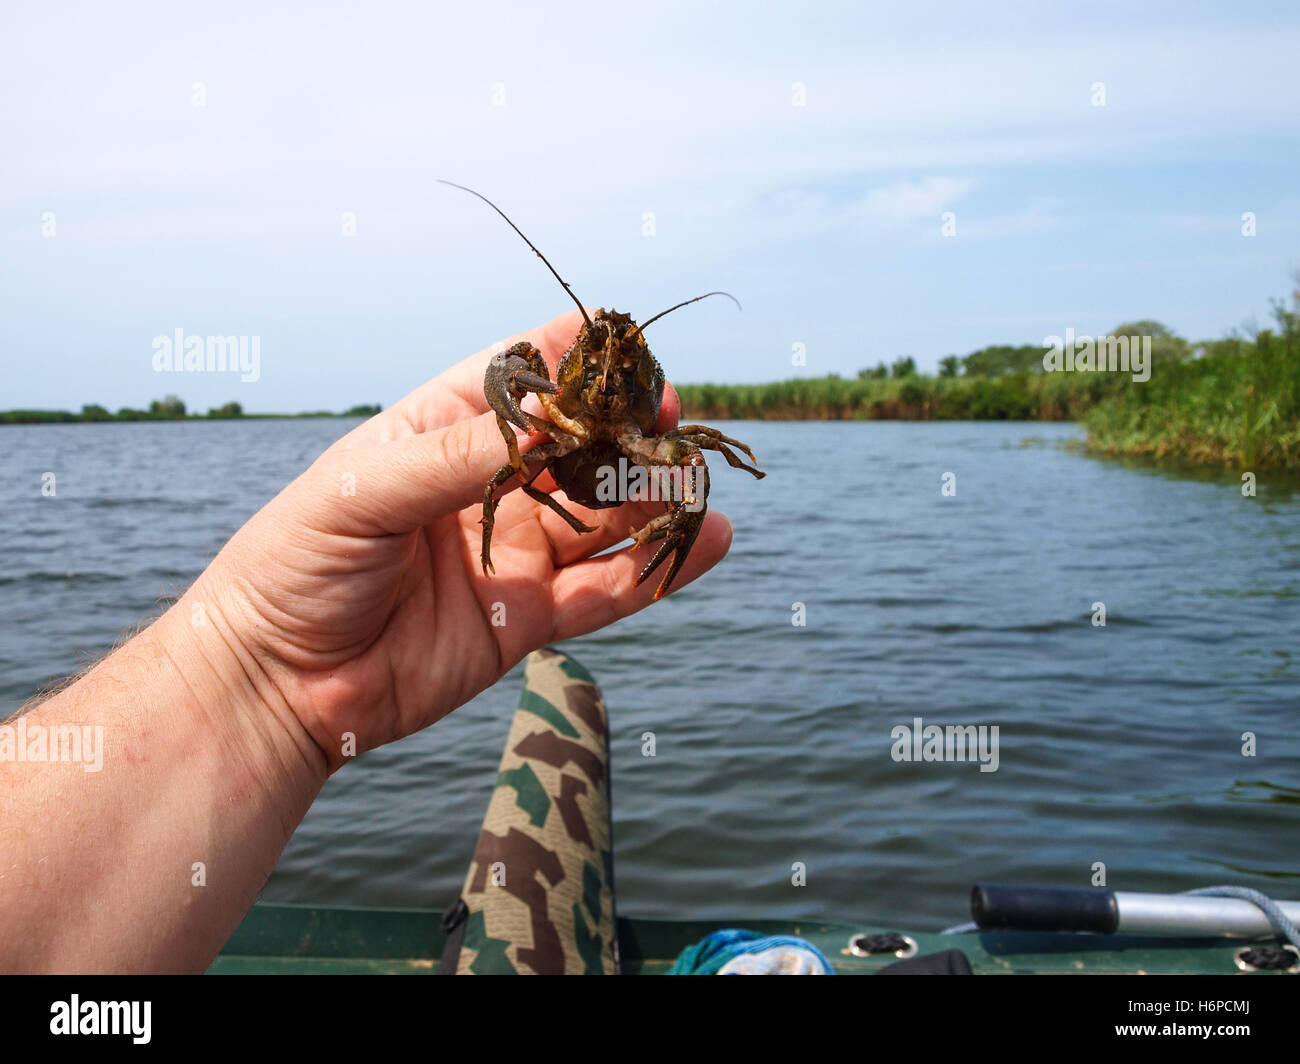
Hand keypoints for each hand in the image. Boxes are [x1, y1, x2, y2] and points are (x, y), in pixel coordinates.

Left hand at [194, 309, 732, 769]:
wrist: (277, 682)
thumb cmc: (295, 564)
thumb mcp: (365, 492)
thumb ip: (460, 457)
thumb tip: (550, 420)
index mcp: (444, 431)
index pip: (526, 376)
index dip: (579, 363)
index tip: (627, 358)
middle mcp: (491, 484)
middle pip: (582, 444)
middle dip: (630, 431)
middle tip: (671, 426)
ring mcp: (515, 550)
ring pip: (606, 516)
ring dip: (654, 497)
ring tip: (699, 483)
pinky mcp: (531, 617)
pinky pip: (609, 589)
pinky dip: (658, 569)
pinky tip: (706, 542)